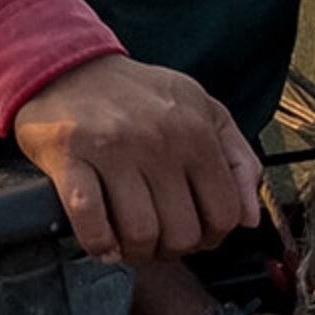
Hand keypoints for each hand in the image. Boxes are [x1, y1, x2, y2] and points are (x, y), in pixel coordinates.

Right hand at [12, 54, 261, 263]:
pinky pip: (91, 220)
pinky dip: (98, 243)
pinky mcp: (68, 155)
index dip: (210, 236)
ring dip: (135, 251)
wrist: (63, 63)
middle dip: (170, 248)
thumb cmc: (134, 93)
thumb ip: (238, 159)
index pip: (224, 214)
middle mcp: (158, 139)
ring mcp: (111, 148)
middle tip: (156, 239)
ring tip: (128, 241)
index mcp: (195, 129)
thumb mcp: (200, 108)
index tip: (192, 231)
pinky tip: (101, 240)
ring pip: (140, 234)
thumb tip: (251, 219)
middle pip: (182, 232)